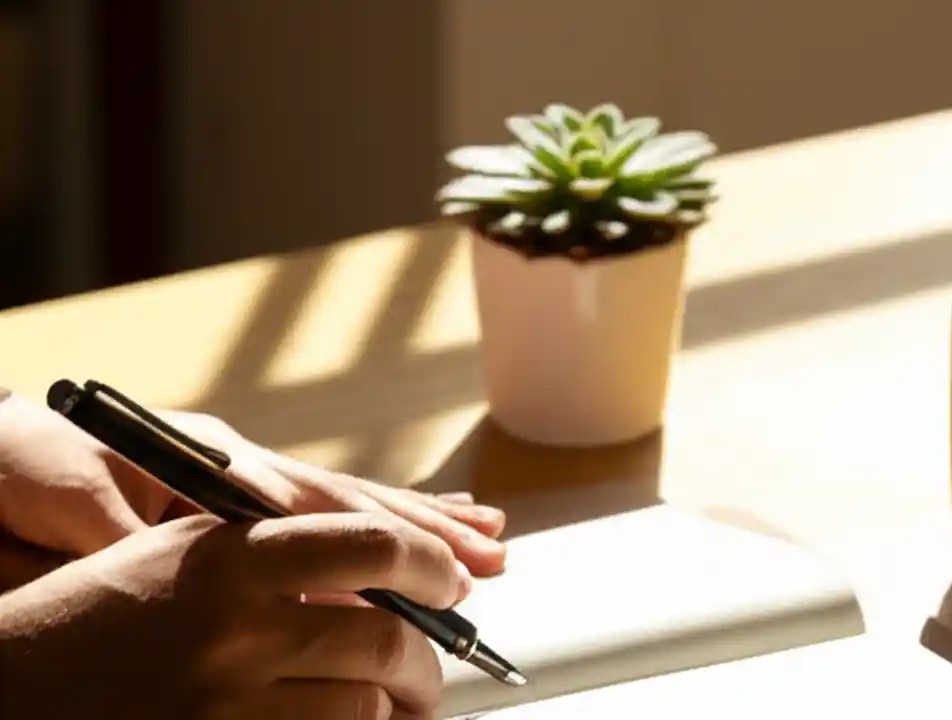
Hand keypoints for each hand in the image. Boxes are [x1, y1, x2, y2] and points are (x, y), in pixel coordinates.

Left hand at [0, 390, 505, 590]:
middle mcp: (242, 461)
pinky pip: (325, 514)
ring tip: (488, 541)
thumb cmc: (20, 469)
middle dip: (424, 529)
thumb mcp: (60, 500)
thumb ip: (136, 533)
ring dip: (422, 523)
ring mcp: (246, 475)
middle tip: (491, 556)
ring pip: (349, 503)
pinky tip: (427, 529)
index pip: (310, 505)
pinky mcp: (240, 494)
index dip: (376, 537)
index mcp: (207, 458)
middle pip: (348, 499)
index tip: (433, 569)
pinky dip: (382, 523)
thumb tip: (219, 562)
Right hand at [0, 512, 466, 718]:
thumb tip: (387, 564)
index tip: (453, 578)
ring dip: (391, 711)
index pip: (370, 543)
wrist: (7, 692)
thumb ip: (274, 549)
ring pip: (366, 708)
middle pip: (388, 639)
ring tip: (391, 706)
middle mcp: (236, 628)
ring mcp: (229, 704)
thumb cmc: (93, 619)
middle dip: (428, 659)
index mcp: (230, 556)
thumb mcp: (176, 552)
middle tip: (431, 666)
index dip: (431, 559)